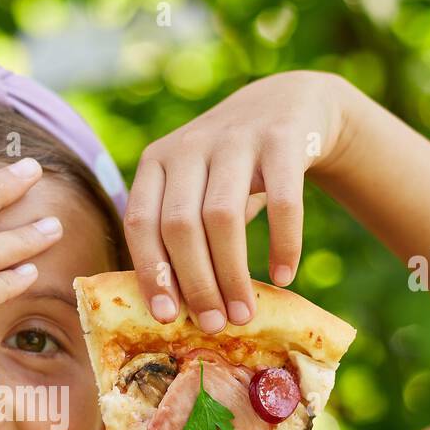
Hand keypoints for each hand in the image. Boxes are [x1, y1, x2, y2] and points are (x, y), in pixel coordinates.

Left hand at [124, 71, 355, 329]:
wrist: (288, 103)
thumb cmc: (229, 168)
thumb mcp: (193, 187)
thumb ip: (176, 233)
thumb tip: (172, 311)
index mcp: (156, 161)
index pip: (140, 223)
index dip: (151, 272)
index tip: (165, 317)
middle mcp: (189, 145)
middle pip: (180, 226)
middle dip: (195, 283)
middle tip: (214, 325)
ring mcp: (235, 139)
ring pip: (222, 218)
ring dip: (233, 274)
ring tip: (244, 314)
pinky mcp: (282, 139)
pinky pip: (283, 202)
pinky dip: (283, 244)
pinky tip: (283, 277)